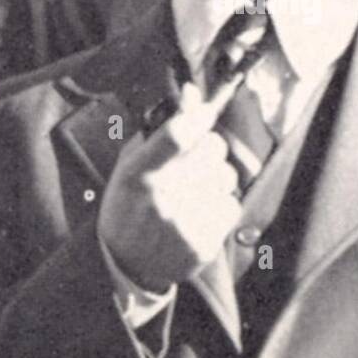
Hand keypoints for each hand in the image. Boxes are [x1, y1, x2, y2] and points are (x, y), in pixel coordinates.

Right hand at [97, 75, 245, 293]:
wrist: (126, 265)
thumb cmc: (130, 204)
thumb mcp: (133, 164)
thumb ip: (163, 128)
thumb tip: (193, 92)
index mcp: (138, 174)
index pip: (177, 134)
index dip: (198, 116)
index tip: (204, 113)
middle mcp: (161, 199)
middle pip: (213, 148)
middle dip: (209, 147)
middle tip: (193, 161)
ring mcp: (184, 225)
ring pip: (227, 176)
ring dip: (216, 178)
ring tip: (193, 193)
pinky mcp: (203, 245)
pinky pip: (232, 205)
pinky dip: (220, 206)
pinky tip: (198, 216)